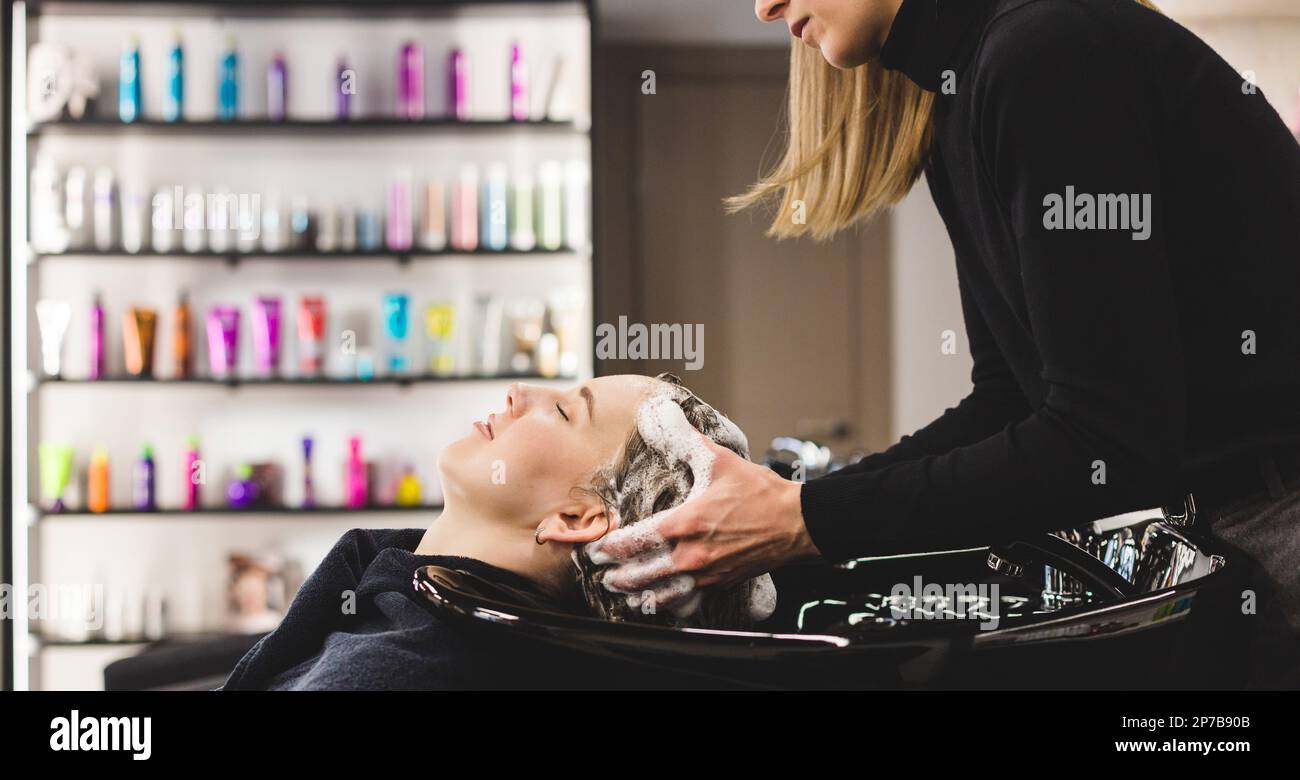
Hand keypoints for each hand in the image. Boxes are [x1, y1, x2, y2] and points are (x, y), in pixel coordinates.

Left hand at [586, 434, 819, 609]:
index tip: (597, 549)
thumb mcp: (719, 459)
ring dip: (640, 595)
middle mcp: (692, 554)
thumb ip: (684, 438)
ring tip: (625, 594)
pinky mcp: (722, 583)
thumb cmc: (760, 492)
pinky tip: (661, 602)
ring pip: (663, 593)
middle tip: (603, 574)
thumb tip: (661, 412)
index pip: (636, 541)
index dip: (612, 548)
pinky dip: (670, 604)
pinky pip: (688, 600)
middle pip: (643, 574)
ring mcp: (708, 573)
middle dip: (619, 576)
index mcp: (686, 524)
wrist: (798, 522)